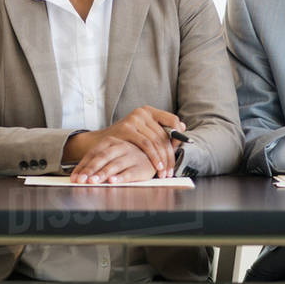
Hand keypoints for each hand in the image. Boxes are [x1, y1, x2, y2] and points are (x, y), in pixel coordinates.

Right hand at [63, 106, 182, 178]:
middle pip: (164, 134)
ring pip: (156, 141)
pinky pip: (146, 144)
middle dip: (170, 154)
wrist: (100, 142)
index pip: (172, 120)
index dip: (179, 134)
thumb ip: (161, 130)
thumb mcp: (144, 132)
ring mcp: (134, 119)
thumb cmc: (126, 140)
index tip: (183, 147)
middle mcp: (142, 112)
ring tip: (166, 172)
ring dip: (163, 158)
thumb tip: (183, 127)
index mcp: (149, 111)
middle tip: (173, 169)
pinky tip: (158, 167)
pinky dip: (154, 157)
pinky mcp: (127, 128)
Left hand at [70, 135, 156, 183]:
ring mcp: (132, 157)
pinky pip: (130, 172)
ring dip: (103, 173)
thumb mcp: (111, 154)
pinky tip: (112, 181)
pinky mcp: (141, 168)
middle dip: (91, 170)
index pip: (93, 153)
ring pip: (115, 165)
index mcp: (111, 142)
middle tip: (81, 180)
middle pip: (103, 157)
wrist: (152, 155)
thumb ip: (95, 163)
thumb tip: (77, 176)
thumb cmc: (127, 156)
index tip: (75, 177)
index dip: (83, 166)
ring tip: (93, 181)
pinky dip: (120, 177)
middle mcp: (121, 147)